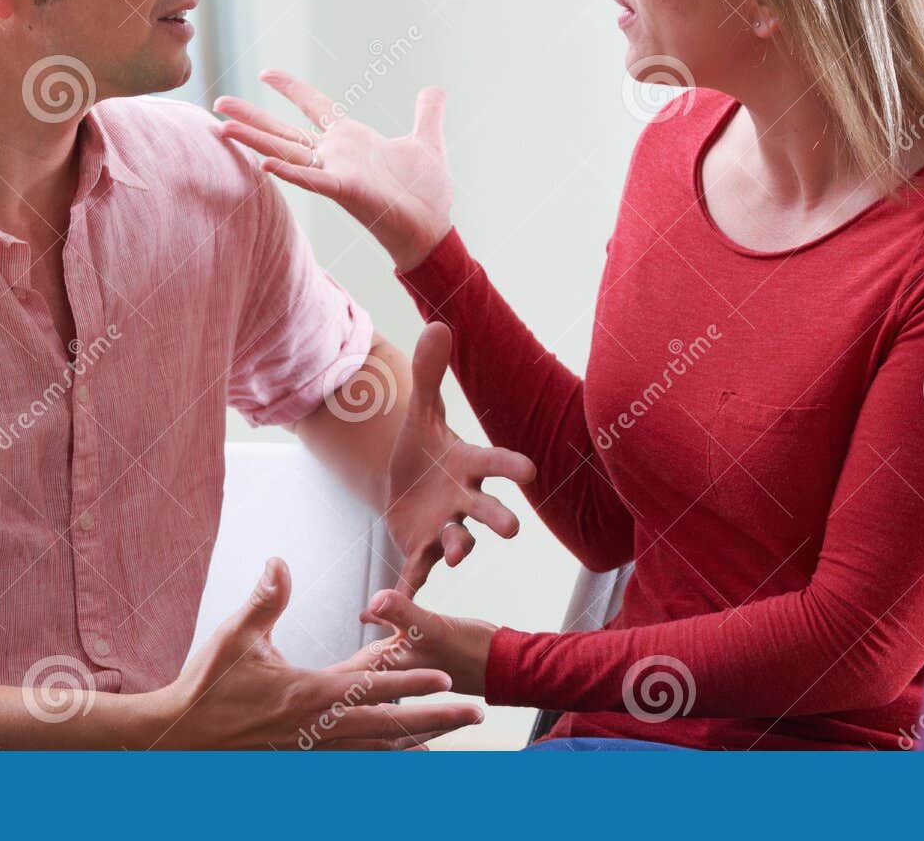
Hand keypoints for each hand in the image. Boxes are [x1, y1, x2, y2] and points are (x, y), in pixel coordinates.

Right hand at [147, 558, 481, 748]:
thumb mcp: (234, 636)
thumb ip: (265, 599)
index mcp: (307, 695)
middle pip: (390, 726)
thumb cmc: (206, 685)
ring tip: (454, 735)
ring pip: (379, 749)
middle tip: (475, 714)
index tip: (446, 679)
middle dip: (436, 719)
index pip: (370, 689)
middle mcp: (317, 729)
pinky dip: (388, 758)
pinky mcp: (305, 759)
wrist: (179, 738)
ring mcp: (313, 750)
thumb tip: (279, 561)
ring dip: (420, 740)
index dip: (410, 682)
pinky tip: (410, 755)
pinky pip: (358, 761)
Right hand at [215, 71, 452, 269]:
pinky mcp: (347, 191)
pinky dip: (290, 173)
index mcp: (352, 139)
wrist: (434, 228)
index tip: (265, 72)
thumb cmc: (427, 192)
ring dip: (255, 141)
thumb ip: (427, 113)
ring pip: (288, 152)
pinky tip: (263, 165)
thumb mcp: (426, 141)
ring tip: (223, 128)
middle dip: (252, 118)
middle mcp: (337, 154)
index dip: (291, 88)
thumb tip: (434, 89)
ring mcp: (338, 172)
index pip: (314, 106)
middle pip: (285, 131)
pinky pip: (313, 180)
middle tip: (218, 105)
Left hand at [382, 322, 535, 597]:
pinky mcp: (419, 549)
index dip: (510, 467)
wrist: (404, 483)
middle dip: (498, 518)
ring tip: (455, 554)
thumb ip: (430, 374)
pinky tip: (394, 599)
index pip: (493, 463)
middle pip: (485, 510)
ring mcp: (443, 528)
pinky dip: (407, 586)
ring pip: (457, 541)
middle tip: (512, 529)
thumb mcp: (421, 412)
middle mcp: (462, 500)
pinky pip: (416, 569)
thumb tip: (438, 324)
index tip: (530, 472)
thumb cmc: (424, 446)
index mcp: (467, 464)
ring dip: (458, 548)